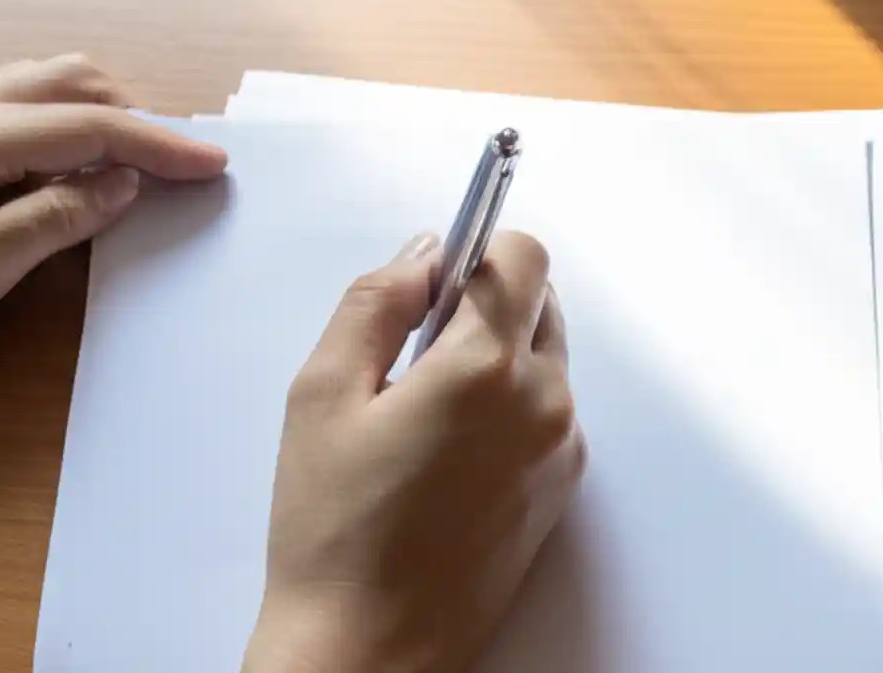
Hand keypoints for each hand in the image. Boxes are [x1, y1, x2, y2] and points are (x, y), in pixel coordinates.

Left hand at [0, 53, 226, 437]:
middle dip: (131, 115)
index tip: (214, 165)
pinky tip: (69, 175)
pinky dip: (56, 133)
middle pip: (64, 82)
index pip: (86, 125)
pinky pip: (8, 115)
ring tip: (134, 167)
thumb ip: (57, 216)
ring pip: (35, 90)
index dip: (159, 144)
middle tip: (178, 166)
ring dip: (94, 117)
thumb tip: (121, 182)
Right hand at [243, 232, 585, 671]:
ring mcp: (560, 450)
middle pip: (538, 300)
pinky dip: (506, 402)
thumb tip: (421, 254)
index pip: (521, 255)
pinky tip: (444, 450)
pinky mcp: (559, 489)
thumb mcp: (322, 394)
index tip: (432, 275)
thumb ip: (374, 301)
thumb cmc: (334, 533)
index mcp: (486, 369)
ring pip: (542, 354)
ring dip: (493, 353)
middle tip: (411, 352)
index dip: (472, 249)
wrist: (370, 647)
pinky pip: (545, 409)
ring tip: (421, 411)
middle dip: (481, 302)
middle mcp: (544, 404)